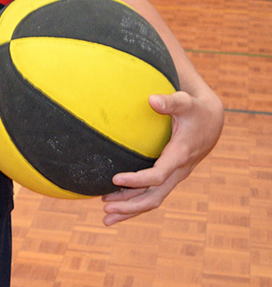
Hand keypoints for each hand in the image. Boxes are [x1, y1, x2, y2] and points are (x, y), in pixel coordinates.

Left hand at [99, 86, 223, 224]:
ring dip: (130, 209)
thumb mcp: (186, 102)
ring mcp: (174, 175)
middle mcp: (178, 171)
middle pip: (154, 196)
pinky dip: (135, 201)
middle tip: (104, 209)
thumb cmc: (195, 110)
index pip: (158, 175)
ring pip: (153, 199)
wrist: (212, 121)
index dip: (137, 179)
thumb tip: (152, 99)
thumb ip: (169, 101)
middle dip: (130, 205)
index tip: (114, 178)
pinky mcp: (170, 175)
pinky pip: (153, 193)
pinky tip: (116, 203)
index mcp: (180, 155)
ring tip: (105, 215)